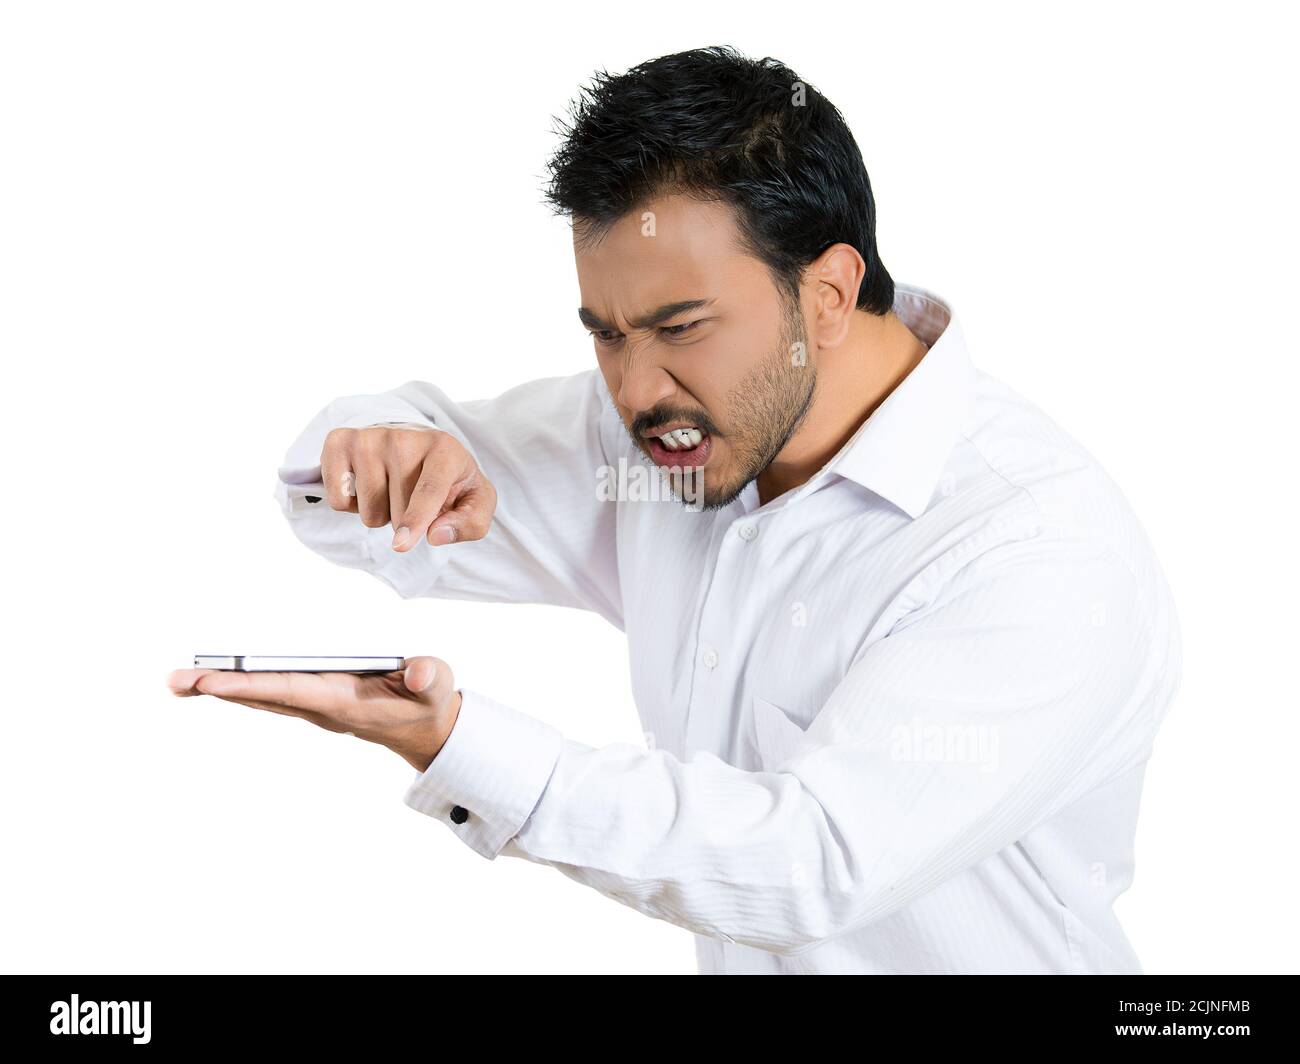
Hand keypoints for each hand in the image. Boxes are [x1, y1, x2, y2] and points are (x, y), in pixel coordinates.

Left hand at [166, 656, 460, 772]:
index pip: (289, 690)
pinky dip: (241, 687)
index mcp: (343, 702)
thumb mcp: (438, 687)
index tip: (212, 682)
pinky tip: (216, 682)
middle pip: (263, 697)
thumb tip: (417, 672)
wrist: (428, 732)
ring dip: (221, 690)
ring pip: (261, 697)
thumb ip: (429, 677)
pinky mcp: (314, 702)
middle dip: (219, 689)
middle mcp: (321, 708)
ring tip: (179, 681)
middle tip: (175, 681)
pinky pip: (270, 694)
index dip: (250, 685)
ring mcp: (315, 707)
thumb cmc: (429, 703)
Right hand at [320, 423, 496, 551]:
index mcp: (444, 448)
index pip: (428, 489)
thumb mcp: (476, 501)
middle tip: (413, 498)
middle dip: (406, 520)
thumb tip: (435, 535)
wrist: (417, 447)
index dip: (415, 520)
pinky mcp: (339, 442)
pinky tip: (365, 485)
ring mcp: (369, 437)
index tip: (401, 544)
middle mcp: (404, 437)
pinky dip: (350, 506)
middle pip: (397, 510)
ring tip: (391, 491)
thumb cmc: (450, 481)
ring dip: (380, 514)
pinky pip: (337, 500)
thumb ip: (470, 523)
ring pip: (368, 510)